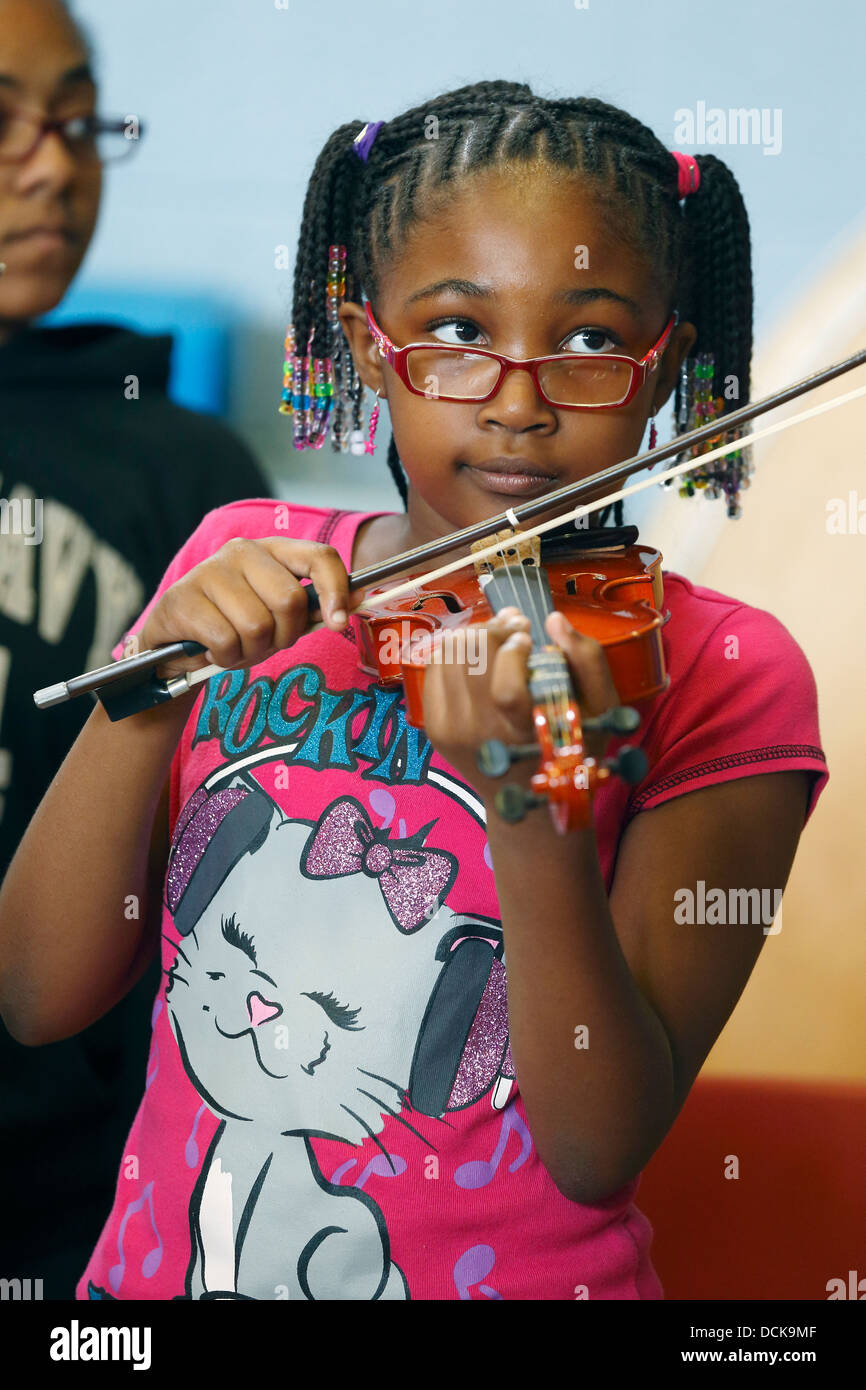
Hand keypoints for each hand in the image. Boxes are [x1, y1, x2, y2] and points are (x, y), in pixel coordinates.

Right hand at [135, 537, 363, 681]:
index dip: (337, 590)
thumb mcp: (276, 616)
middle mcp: (240, 552)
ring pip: (258, 626)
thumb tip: (358, 601)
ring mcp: (208, 572)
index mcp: (271, 550)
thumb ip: (311, 607)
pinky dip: (226, 658)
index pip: (320, 556)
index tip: (338, 624)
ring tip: (236, 646)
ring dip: (251, 651)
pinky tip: (214, 651)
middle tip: (265, 642)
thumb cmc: (233, 628)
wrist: (173, 647)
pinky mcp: (182, 599)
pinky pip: (226, 641)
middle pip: (290, 600)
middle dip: (284, 635)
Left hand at [418, 605, 621, 802]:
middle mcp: (483, 736)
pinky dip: (453, 652)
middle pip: (470, 660)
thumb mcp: (601, 707)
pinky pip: (434, 671)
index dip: (513, 650)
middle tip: (514, 624)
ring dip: (473, 635)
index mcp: (527, 735)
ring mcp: (453, 733)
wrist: (529, 802)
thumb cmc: (571, 748)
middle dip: (493, 629)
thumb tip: (554, 620)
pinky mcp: (436, 729)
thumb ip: (587, 660)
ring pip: (448, 657)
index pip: (506, 689)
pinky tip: (476, 653)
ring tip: (497, 634)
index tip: (528, 636)